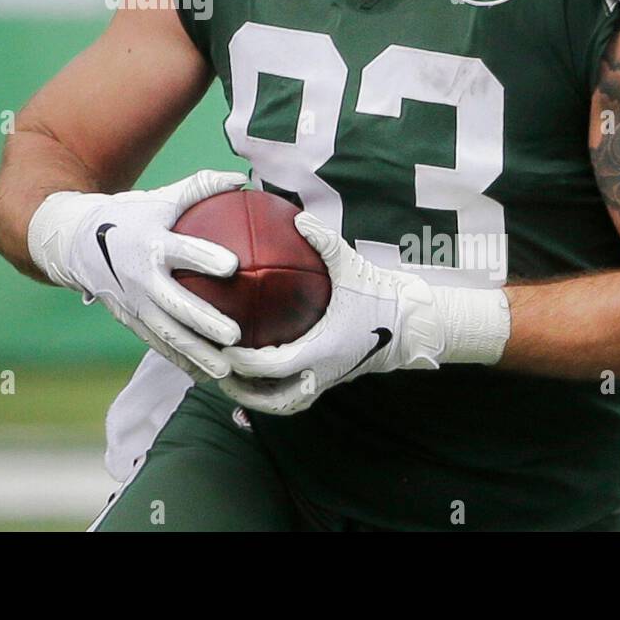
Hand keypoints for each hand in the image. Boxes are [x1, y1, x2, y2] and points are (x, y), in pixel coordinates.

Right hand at [28, 169, 247, 378]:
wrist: (77, 242)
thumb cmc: (131, 216)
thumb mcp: (160, 198)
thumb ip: (201, 187)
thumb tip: (242, 179)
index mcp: (152, 244)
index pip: (182, 251)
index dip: (205, 258)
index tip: (232, 265)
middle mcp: (142, 278)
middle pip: (175, 304)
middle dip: (203, 322)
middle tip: (234, 336)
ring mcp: (134, 304)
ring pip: (167, 335)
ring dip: (196, 355)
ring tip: (226, 372)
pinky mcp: (131, 322)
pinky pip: (160, 347)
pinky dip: (183, 363)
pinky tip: (208, 377)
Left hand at [218, 212, 509, 414]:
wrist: (409, 324)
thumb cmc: (378, 293)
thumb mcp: (351, 265)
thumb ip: (325, 241)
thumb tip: (298, 215)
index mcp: (322, 349)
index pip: (274, 365)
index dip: (243, 361)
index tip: (219, 347)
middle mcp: (320, 373)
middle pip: (271, 397)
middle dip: (238, 387)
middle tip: (209, 367)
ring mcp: (324, 381)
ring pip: (281, 404)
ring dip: (252, 398)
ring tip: (223, 382)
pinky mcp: (326, 380)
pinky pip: (293, 397)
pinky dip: (270, 395)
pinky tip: (250, 380)